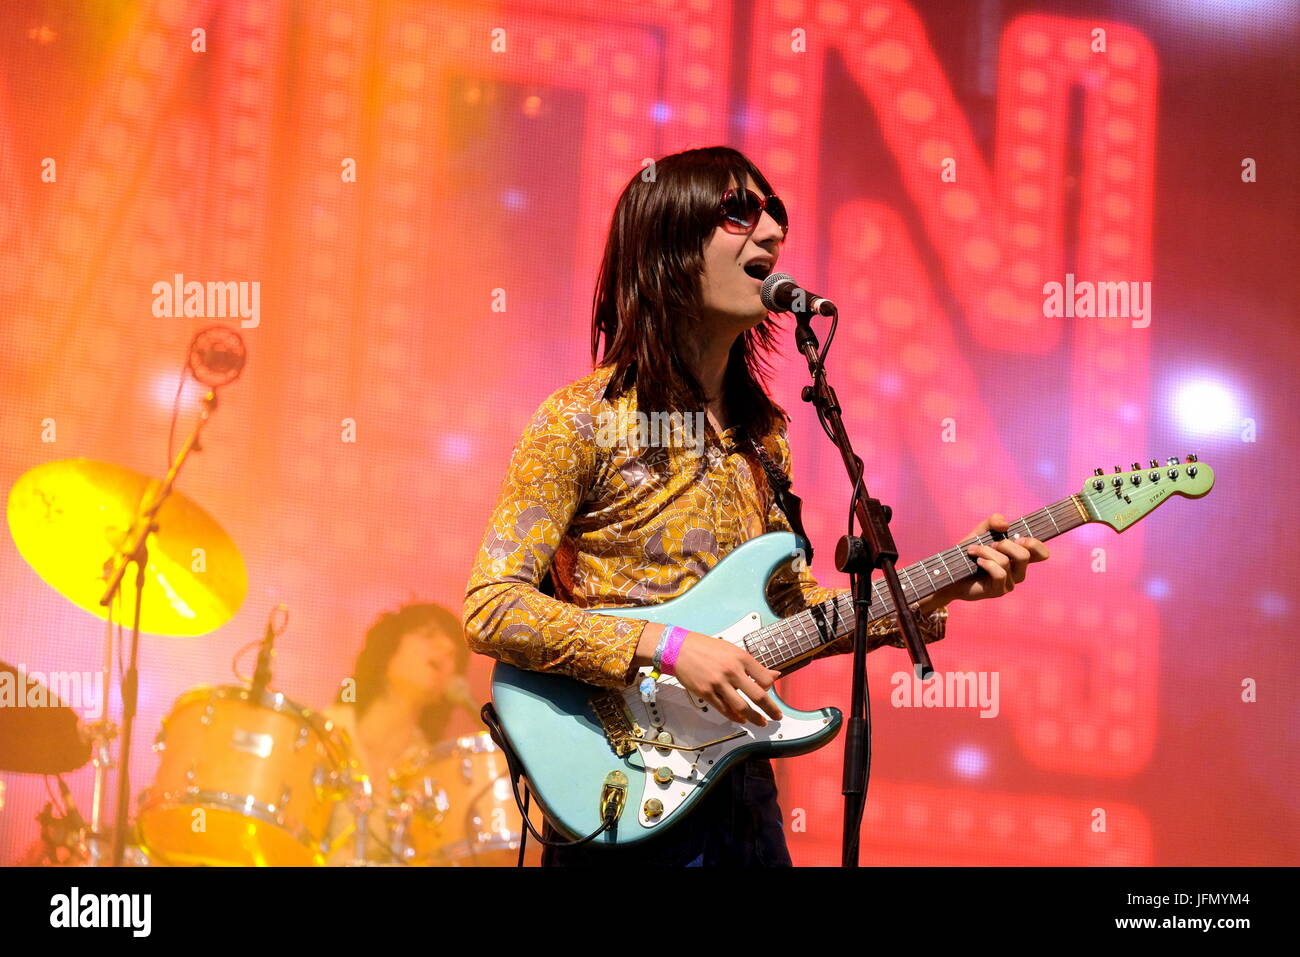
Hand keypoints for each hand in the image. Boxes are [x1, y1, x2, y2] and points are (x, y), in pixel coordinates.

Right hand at [634, 623, 782, 725]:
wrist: (678, 648)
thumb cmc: (705, 648)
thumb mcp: (732, 650)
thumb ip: (752, 665)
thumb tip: (773, 675)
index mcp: (740, 657)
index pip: (764, 677)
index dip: (771, 687)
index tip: (772, 691)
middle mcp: (731, 670)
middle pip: (758, 695)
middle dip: (771, 709)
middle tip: (777, 716)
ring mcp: (718, 683)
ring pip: (742, 707)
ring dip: (754, 718)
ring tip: (760, 722)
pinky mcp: (706, 692)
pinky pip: (724, 709)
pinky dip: (735, 717)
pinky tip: (741, 719)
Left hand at [933, 512, 1049, 603]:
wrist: (950, 572)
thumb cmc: (969, 552)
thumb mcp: (980, 532)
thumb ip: (993, 522)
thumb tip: (1006, 525)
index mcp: (1018, 557)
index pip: (1042, 553)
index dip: (1036, 544)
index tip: (1018, 538)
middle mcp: (1018, 571)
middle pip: (1025, 555)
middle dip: (1005, 544)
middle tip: (991, 543)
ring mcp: (1010, 583)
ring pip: (1007, 562)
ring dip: (986, 551)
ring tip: (973, 550)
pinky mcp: (998, 591)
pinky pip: (1000, 573)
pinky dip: (986, 563)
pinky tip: (977, 561)